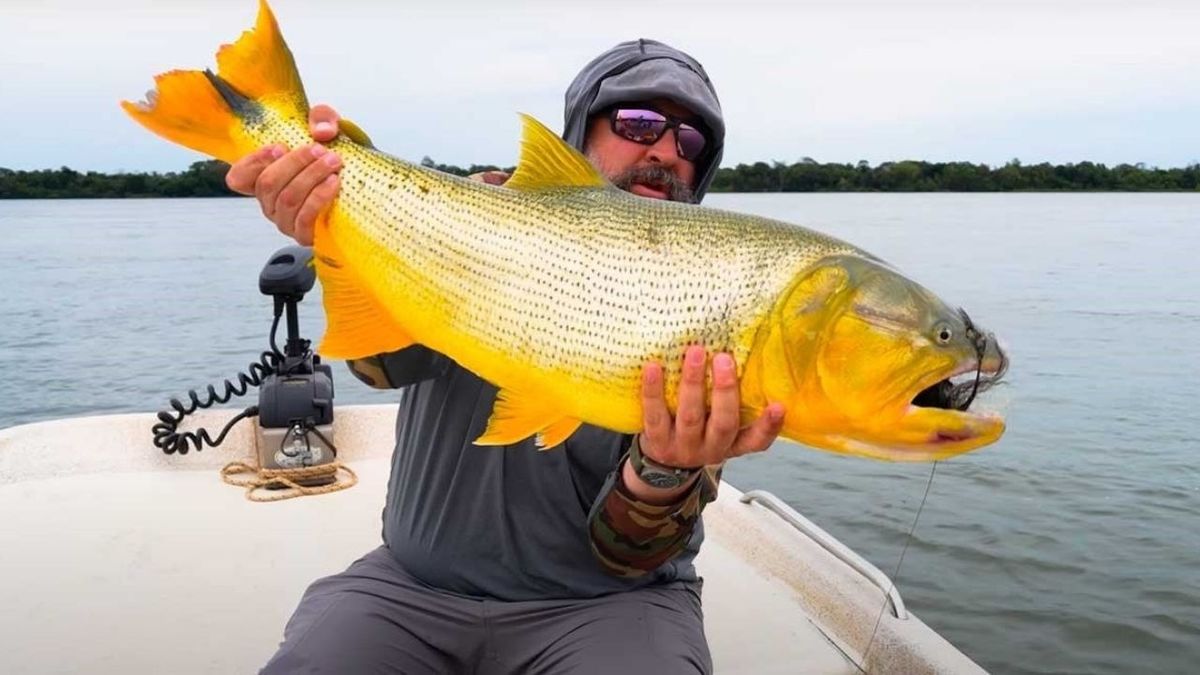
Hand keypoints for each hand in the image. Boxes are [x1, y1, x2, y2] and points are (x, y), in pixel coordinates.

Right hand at [224, 104, 342, 244]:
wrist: (362, 192)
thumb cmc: (334, 159)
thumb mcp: (327, 130)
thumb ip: (321, 118)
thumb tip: (321, 131)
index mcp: (265, 180)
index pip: (238, 178)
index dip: (253, 162)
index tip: (278, 147)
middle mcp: (270, 203)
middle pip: (268, 183)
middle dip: (294, 163)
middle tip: (319, 150)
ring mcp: (285, 222)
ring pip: (288, 198)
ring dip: (311, 177)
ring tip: (333, 163)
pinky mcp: (305, 235)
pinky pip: (305, 218)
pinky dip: (319, 198)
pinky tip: (333, 183)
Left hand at [640, 345, 784, 468]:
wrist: (661, 464)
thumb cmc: (698, 431)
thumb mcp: (718, 424)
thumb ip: (730, 401)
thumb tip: (737, 349)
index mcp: (733, 444)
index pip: (757, 440)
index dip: (769, 426)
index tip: (779, 405)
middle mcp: (711, 449)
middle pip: (723, 423)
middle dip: (725, 390)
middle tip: (725, 359)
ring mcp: (683, 447)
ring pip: (690, 416)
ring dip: (693, 382)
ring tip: (696, 352)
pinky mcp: (657, 441)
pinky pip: (654, 415)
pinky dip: (653, 390)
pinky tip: (653, 367)